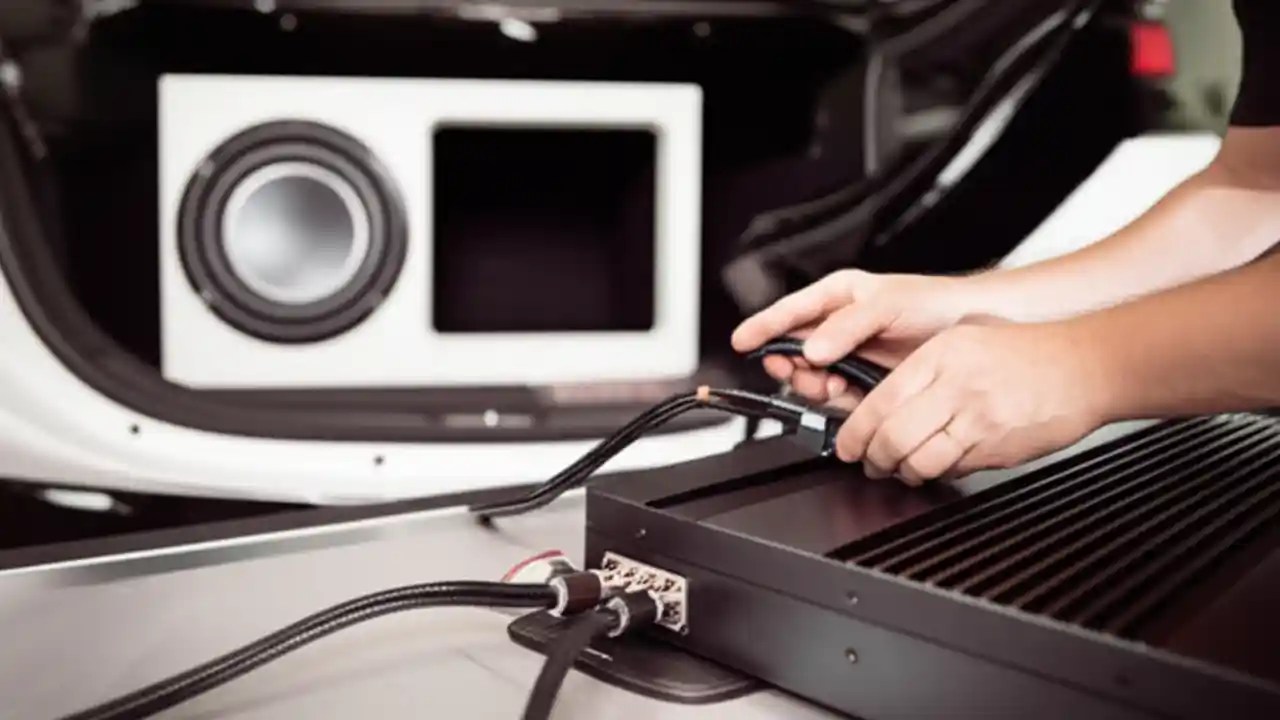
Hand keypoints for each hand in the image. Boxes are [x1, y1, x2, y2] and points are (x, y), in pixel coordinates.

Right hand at [730, 269, 989, 402]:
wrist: (974, 330)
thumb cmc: (935, 304)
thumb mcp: (886, 305)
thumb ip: (847, 326)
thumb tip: (813, 347)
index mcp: (836, 298)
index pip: (788, 313)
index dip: (762, 328)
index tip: (742, 342)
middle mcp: (838, 328)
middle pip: (794, 351)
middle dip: (792, 366)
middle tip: (803, 373)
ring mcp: (850, 357)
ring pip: (812, 378)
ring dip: (815, 386)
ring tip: (832, 385)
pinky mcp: (865, 383)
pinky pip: (838, 398)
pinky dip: (838, 403)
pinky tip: (847, 398)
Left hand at [833, 321, 1108, 484]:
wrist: (1085, 366)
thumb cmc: (1025, 354)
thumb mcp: (963, 341)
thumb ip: (920, 371)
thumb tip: (877, 407)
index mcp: (940, 355)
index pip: (881, 400)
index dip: (855, 431)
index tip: (846, 445)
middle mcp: (956, 385)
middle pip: (892, 436)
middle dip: (872, 459)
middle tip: (868, 462)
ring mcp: (978, 418)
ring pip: (919, 460)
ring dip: (902, 472)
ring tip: (899, 469)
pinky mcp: (997, 446)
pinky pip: (953, 469)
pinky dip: (938, 473)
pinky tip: (937, 465)